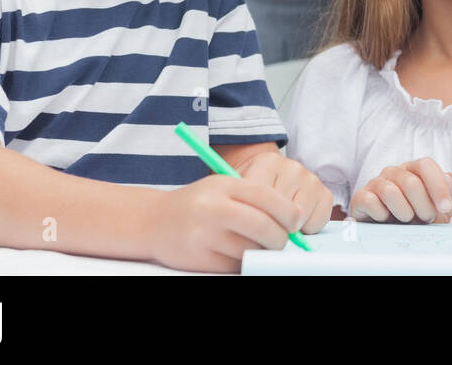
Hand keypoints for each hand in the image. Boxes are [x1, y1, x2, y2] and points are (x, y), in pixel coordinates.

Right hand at [148, 174, 306, 272]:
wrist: (154, 222)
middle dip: (280, 237)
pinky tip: (237, 253)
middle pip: (262, 226)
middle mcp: (212, 209)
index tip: (297, 220)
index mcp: (222, 186)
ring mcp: (203, 235)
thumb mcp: (223, 187)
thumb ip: (256, 197)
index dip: (287, 210)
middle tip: (282, 239)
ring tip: (257, 245)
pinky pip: (234, 265)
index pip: (265, 196)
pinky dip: (242, 262)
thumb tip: (295, 218)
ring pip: (250, 250)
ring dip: (261, 252)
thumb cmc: (199, 203)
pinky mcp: (198, 259)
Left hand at [237, 150, 331, 234]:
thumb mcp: (239, 190)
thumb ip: (242, 204)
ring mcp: (311, 179)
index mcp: (267, 163)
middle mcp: (293, 168)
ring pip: (298, 219)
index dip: (253, 218)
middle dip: (271, 224)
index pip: (260, 199)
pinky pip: (315, 223)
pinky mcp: (325, 193)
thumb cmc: (253, 188)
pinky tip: (296, 219)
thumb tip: (253, 231)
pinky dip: (305, 228)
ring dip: (288, 227)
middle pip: (280, 212)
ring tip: (279, 219)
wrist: (270, 175)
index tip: (248, 225)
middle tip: (264, 223)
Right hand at [349, 158, 451, 223]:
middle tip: (425, 219)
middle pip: (411, 182)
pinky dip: (382, 216)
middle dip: (423, 206)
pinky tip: (386, 221)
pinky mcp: (360, 197)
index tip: (445, 208)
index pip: (426, 165)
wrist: (392, 239)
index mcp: (414, 169)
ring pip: (391, 191)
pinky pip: (371, 202)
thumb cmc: (418, 220)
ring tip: (407, 221)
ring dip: (404, 212)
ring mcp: (376, 183)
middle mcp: (394, 172)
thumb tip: (450, 179)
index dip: (438, 187)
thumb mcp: (441, 209)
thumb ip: (451, 191)